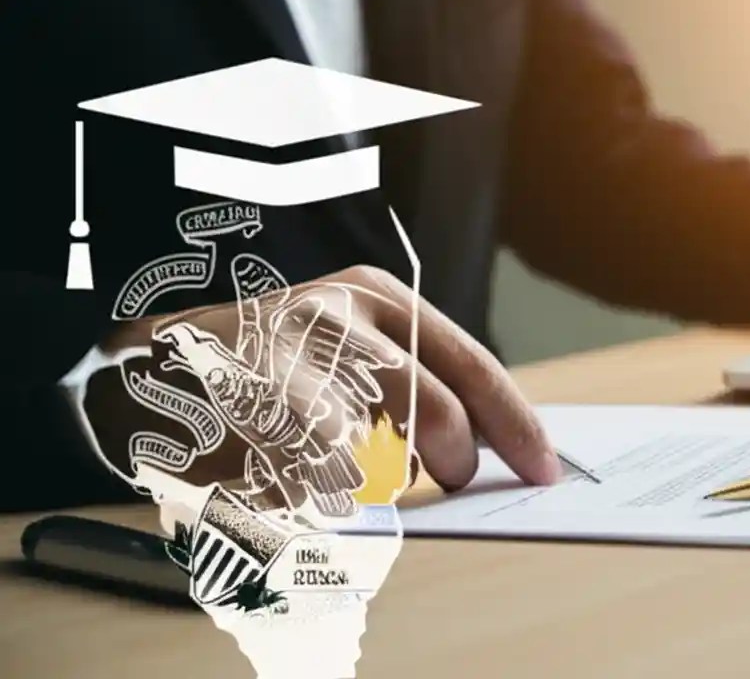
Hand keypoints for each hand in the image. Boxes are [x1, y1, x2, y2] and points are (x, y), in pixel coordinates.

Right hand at [95, 265, 558, 503]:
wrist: (160, 364)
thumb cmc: (278, 360)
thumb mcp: (354, 340)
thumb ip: (419, 378)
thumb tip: (489, 441)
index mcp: (376, 298)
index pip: (473, 366)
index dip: (516, 424)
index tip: (544, 468)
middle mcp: (336, 318)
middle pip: (435, 410)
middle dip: (451, 462)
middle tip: (444, 480)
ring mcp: (287, 362)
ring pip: (375, 457)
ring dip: (372, 479)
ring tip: (337, 459)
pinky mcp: (243, 414)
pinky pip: (314, 484)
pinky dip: (317, 496)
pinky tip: (291, 469)